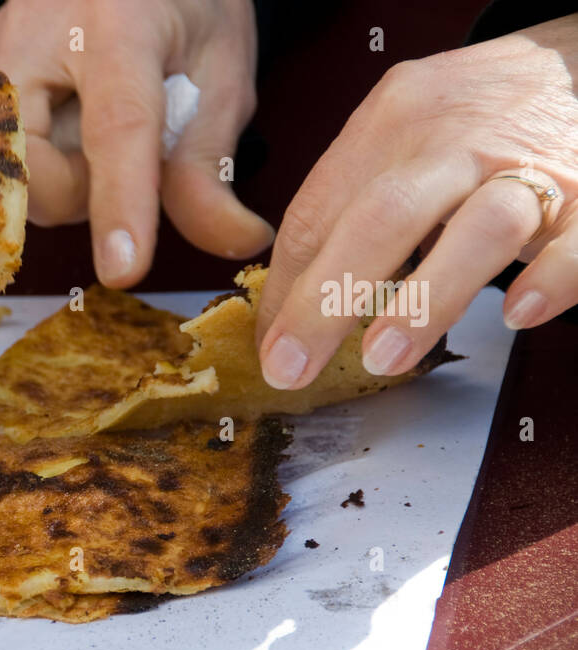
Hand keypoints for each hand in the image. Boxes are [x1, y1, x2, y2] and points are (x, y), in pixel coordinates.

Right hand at [0, 0, 272, 287]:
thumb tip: (235, 243)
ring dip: (58, 183)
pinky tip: (53, 126)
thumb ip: (209, 167)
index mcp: (117, 23)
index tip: (124, 268)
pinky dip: (29, 169)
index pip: (116, 126)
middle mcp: (29, 35)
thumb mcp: (218, 75)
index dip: (121, 202)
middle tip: (123, 156)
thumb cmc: (173, 11)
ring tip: (85, 134)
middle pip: (37, 173)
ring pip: (7, 181)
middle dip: (82, 194)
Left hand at [256, 15, 577, 389]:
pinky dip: (549, 279)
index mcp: (394, 123)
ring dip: (426, 299)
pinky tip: (517, 315)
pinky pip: (577, 242)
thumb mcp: (404, 136)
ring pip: (479, 226)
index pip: (321, 211)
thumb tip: (291, 300)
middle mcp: (457, 140)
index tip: (270, 347)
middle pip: (383, 216)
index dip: (286, 288)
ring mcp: (530, 165)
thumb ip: (351, 204)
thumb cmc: (480, 118)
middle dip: (325, 299)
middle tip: (292, 365)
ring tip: (382, 358)